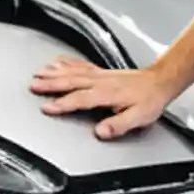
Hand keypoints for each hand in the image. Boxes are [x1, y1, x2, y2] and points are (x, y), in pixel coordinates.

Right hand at [30, 56, 177, 139]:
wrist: (159, 81)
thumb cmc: (149, 100)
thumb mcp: (138, 118)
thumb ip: (118, 125)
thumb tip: (100, 131)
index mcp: (107, 94)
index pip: (79, 99)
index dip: (62, 104)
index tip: (47, 107)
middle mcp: (101, 81)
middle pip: (71, 81)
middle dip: (51, 84)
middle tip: (34, 85)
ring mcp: (100, 75)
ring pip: (73, 72)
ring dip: (55, 72)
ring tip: (39, 73)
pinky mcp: (101, 71)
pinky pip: (80, 65)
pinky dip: (67, 62)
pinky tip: (58, 62)